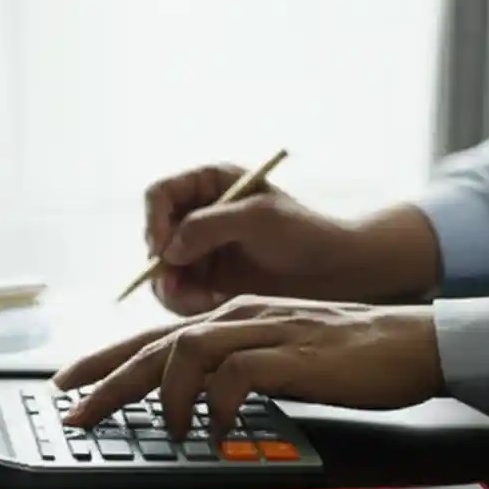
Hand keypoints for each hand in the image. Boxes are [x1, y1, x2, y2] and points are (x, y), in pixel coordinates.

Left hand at [53, 295, 442, 438]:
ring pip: (186, 350)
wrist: (412, 342)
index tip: (70, 386)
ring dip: (167, 395)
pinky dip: (218, 404)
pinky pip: (238, 374)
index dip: (105, 361)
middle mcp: (237, 317)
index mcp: (228, 318)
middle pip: (154, 345)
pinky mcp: (294, 353)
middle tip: (76, 413)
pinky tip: (217, 431)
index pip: (151, 338)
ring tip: (170, 432)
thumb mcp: (274, 360)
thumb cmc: (344, 356)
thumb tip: (190, 406)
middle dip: (107, 380)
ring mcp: (264, 331)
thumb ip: (231, 372)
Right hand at [143, 164, 437, 314]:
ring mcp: (198, 247)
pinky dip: (186, 302)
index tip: (164, 252)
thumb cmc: (306, 234)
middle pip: (153, 234)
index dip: (154, 222)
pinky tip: (213, 305)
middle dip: (162, 264)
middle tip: (177, 286)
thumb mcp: (258, 219)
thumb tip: (168, 249)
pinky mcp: (204, 278)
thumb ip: (208, 226)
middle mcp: (197, 212)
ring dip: (173, 288)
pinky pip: (175, 292)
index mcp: (209, 183)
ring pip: (159, 268)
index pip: (158, 194)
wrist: (335, 271)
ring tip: (203, 301)